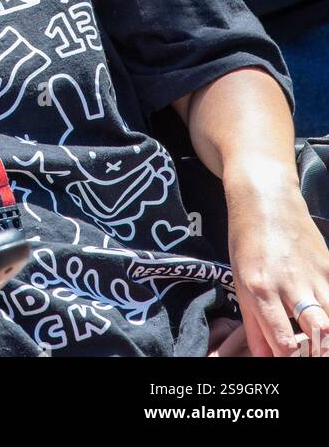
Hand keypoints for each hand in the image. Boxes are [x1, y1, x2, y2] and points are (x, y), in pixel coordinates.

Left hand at [226, 169, 328, 356]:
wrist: (266, 199)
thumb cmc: (246, 240)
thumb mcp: (240, 280)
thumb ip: (254, 324)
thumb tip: (265, 358)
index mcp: (261, 288)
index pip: (284, 341)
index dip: (289, 359)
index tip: (289, 362)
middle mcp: (290, 283)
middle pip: (319, 331)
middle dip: (320, 352)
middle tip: (313, 354)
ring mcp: (314, 275)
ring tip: (321, 343)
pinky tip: (324, 318)